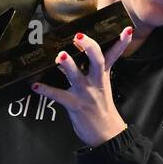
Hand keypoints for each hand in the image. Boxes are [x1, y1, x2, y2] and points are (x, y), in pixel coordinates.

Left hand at [33, 28, 133, 146]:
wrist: (106, 134)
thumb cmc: (101, 109)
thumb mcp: (102, 86)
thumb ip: (93, 71)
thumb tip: (74, 56)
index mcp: (102, 76)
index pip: (114, 56)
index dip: (121, 42)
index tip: (126, 29)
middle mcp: (96, 82)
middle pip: (97, 60)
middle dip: (90, 47)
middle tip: (79, 37)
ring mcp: (86, 93)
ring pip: (77, 76)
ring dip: (68, 65)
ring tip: (61, 56)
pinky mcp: (75, 105)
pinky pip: (59, 96)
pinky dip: (46, 90)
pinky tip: (35, 86)